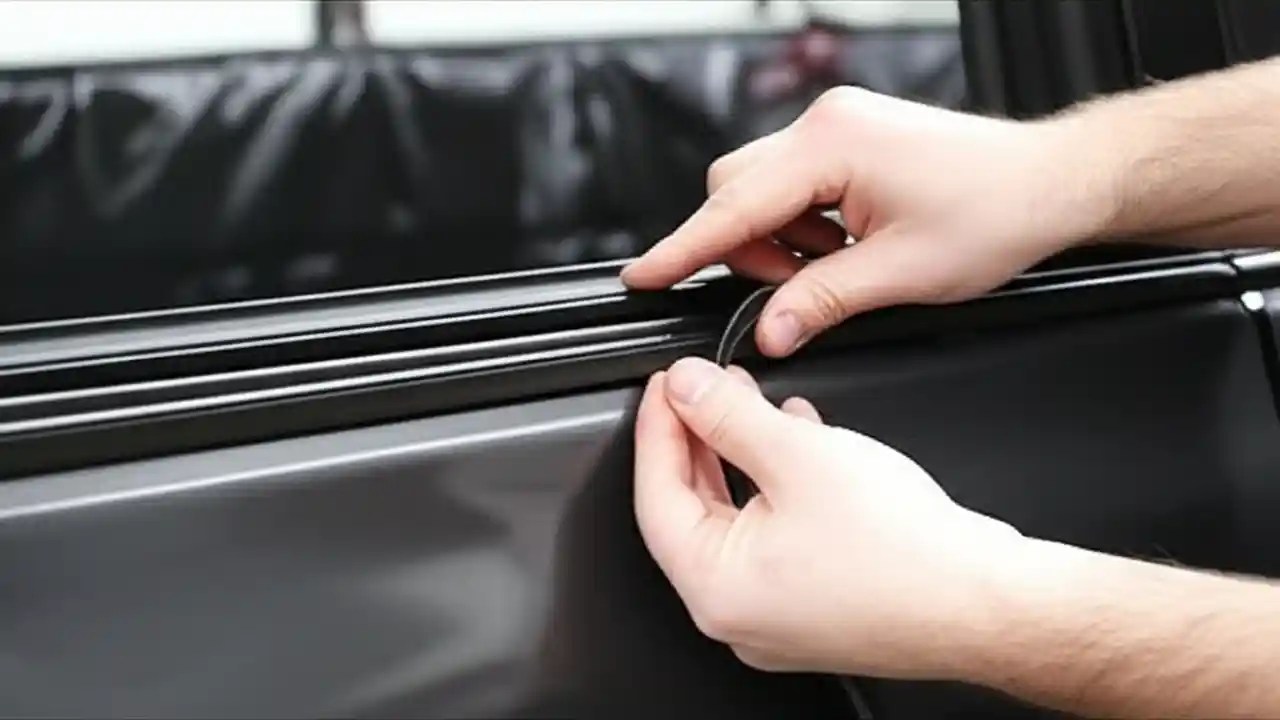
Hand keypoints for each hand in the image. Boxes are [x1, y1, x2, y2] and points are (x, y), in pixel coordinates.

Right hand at [621, 87, 1108, 356]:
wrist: (1053, 182)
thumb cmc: (996, 212)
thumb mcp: (900, 274)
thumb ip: (820, 302)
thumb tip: (769, 329)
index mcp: (832, 145)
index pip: (733, 206)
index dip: (684, 248)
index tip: (644, 275)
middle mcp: (827, 124)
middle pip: (737, 190)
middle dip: (748, 249)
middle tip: (791, 292)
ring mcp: (839, 128)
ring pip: (765, 191)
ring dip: (783, 241)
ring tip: (837, 269)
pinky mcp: (852, 141)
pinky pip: (797, 187)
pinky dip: (806, 228)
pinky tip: (845, 250)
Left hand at [633, 357, 1027, 678]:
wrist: (989, 604)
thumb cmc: (907, 553)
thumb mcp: (799, 456)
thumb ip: (729, 415)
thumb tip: (686, 387)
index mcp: (715, 588)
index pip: (655, 495)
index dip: (658, 428)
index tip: (666, 384)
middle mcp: (736, 614)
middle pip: (692, 509)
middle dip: (699, 438)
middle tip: (700, 387)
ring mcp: (777, 617)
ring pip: (737, 520)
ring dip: (739, 455)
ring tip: (747, 403)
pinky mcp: (815, 607)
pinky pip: (774, 538)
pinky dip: (775, 486)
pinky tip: (798, 443)